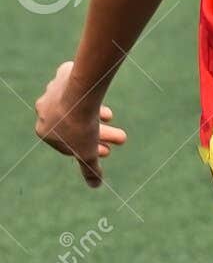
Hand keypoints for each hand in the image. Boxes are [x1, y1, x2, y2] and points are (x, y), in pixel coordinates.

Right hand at [34, 60, 125, 188]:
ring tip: (110, 116)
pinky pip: (75, 87)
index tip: (107, 150)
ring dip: (95, 114)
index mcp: (44, 130)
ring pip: (76, 106)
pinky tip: (98, 96)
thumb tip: (95, 186)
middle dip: (99, 134)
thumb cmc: (81, 127)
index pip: (68, 144)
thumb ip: (89, 170)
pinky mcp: (62, 76)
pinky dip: (87, 94)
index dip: (89, 149)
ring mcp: (51, 92)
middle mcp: (43, 111)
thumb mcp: (88, 155)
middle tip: (120, 138)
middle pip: (75, 126)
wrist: (80, 94)